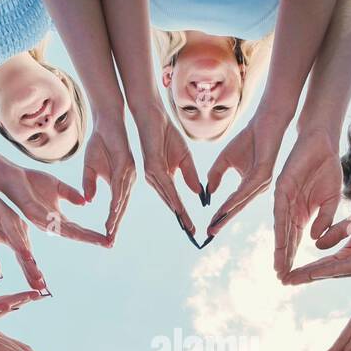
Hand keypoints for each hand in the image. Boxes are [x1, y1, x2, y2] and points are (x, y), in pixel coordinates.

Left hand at [0, 165, 109, 246]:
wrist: (10, 176)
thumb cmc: (31, 181)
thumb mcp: (57, 187)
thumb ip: (70, 195)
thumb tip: (86, 202)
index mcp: (56, 219)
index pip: (79, 230)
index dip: (94, 235)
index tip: (110, 238)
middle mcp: (50, 224)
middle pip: (76, 234)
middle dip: (93, 239)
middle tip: (111, 244)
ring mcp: (42, 220)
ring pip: (66, 231)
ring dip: (84, 237)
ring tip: (100, 240)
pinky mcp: (33, 213)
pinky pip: (51, 222)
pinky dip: (64, 228)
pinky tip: (77, 232)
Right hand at [82, 119, 137, 241]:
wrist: (106, 121)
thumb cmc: (99, 143)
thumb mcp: (89, 167)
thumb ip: (89, 184)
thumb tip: (87, 200)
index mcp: (120, 183)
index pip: (116, 207)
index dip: (112, 222)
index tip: (106, 238)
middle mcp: (127, 181)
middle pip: (121, 207)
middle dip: (115, 225)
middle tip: (110, 241)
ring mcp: (128, 173)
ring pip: (122, 198)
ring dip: (116, 214)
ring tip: (110, 229)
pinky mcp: (126, 164)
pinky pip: (120, 184)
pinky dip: (117, 197)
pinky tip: (113, 208)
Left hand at [135, 108, 203, 239]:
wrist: (153, 116)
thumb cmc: (167, 134)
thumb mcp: (185, 158)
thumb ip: (190, 175)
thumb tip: (199, 193)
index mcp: (163, 179)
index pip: (176, 200)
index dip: (185, 215)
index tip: (194, 230)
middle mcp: (156, 180)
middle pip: (172, 204)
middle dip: (182, 219)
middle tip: (192, 234)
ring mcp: (153, 174)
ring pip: (168, 197)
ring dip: (178, 212)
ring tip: (187, 226)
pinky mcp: (152, 166)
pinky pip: (165, 184)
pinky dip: (173, 196)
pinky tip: (179, 206)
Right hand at [203, 118, 282, 237]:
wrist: (266, 121)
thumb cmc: (248, 138)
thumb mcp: (225, 159)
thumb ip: (215, 175)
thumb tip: (207, 192)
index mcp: (250, 186)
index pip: (232, 204)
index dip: (220, 216)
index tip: (208, 228)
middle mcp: (257, 188)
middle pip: (236, 208)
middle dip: (222, 221)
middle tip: (209, 234)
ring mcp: (262, 183)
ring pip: (241, 202)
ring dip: (227, 214)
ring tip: (215, 225)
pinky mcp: (264, 175)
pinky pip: (247, 191)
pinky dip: (235, 200)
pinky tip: (225, 207)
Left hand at [272, 130, 340, 279]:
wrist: (322, 144)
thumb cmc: (327, 169)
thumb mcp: (330, 200)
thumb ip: (324, 219)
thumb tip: (316, 240)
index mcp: (301, 214)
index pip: (295, 239)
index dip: (294, 257)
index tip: (292, 275)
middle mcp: (290, 209)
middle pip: (286, 238)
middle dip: (284, 258)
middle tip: (282, 278)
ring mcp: (285, 199)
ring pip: (281, 228)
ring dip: (280, 247)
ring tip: (279, 266)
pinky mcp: (283, 188)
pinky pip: (281, 210)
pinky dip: (282, 226)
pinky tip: (281, 241)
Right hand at [283, 202, 350, 285]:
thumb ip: (338, 232)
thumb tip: (317, 244)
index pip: (324, 263)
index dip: (306, 268)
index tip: (287, 272)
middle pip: (326, 272)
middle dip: (304, 277)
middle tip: (283, 281)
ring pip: (335, 271)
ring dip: (314, 275)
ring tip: (294, 278)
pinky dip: (334, 268)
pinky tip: (319, 270)